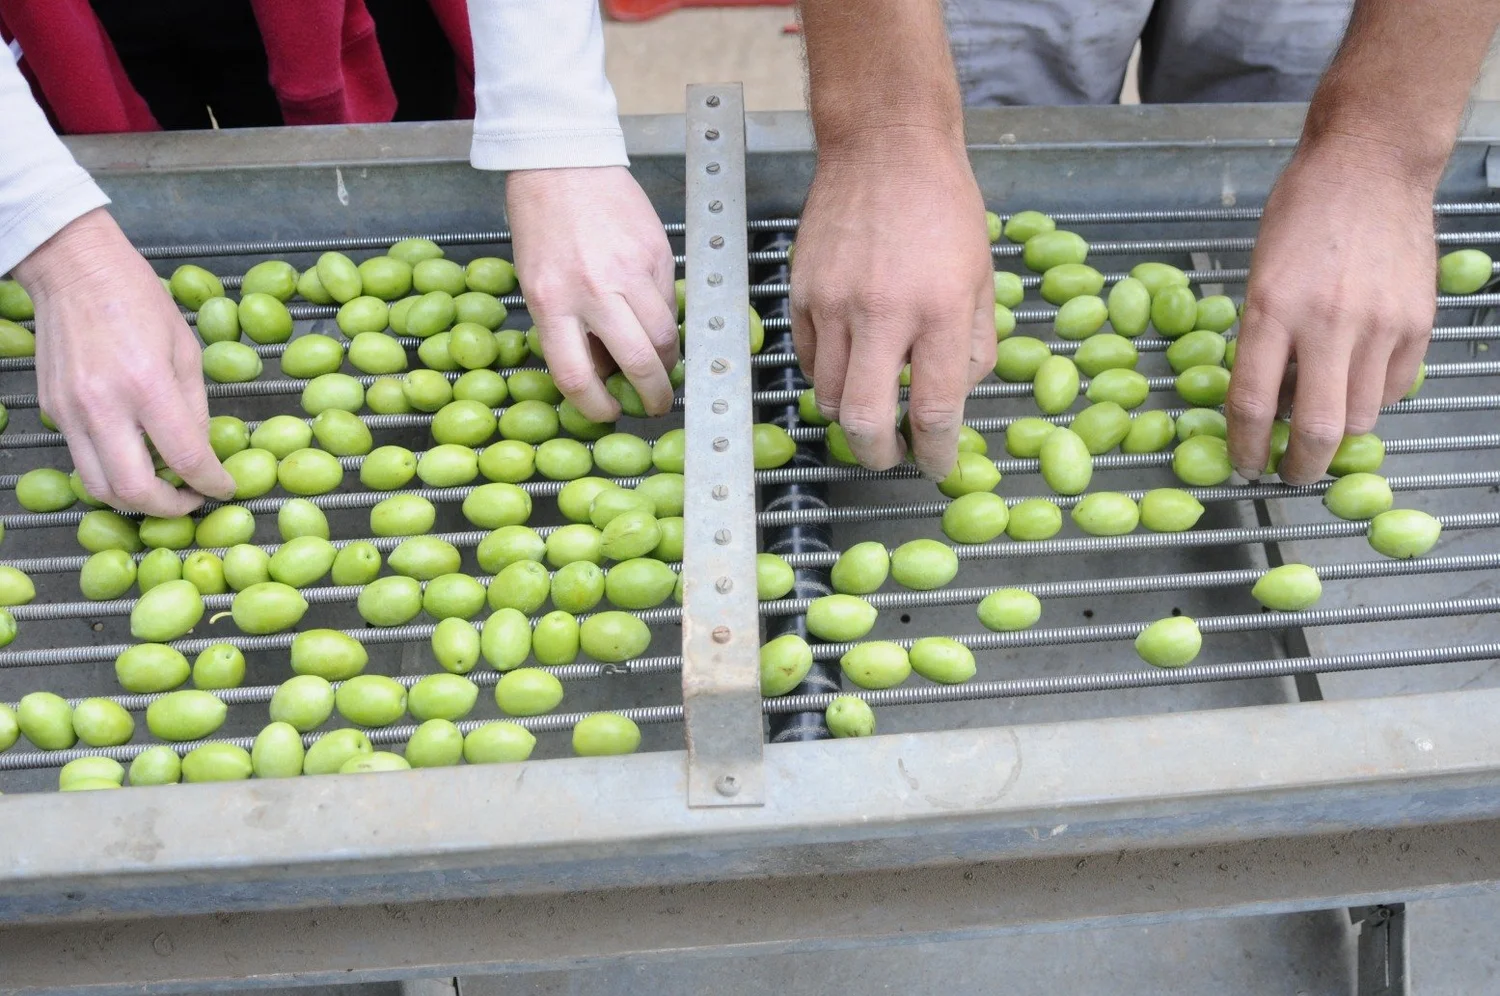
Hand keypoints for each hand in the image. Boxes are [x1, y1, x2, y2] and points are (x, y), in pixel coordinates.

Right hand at [14, 209, 234, 515]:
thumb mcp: (187, 350)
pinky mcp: (52, 410)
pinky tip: (133, 461)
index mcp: (147, 384)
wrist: (75, 269)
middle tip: (189, 500)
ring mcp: (71, 411)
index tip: (222, 488)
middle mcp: (103, 404)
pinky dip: (110, 474)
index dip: (210, 484)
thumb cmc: (139, 300)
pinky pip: (82, 460)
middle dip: (168, 509)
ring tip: (162, 488)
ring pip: (99, 487)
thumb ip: (194, 408)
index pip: (183, 458)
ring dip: (134, 501)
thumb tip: (200, 452)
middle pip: (132, 491)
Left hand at [506, 166, 677, 420]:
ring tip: (661, 365)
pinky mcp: (657, 252)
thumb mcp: (536, 284)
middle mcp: (594, 289)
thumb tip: (601, 371)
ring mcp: (631, 270)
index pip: (577, 375)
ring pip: (665, 335)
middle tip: (656, 404)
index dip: (596, 406)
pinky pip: (670, 300)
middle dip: (653, 394)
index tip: (607, 412)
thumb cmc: (542, 225)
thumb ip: (568, 330)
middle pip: (638, 361)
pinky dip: (666, 317)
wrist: (563, 163)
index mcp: (552, 301)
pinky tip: (654, 316)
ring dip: (667, 360)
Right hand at [790, 138, 994, 476]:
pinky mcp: (802, 294)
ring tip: (872, 406)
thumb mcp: (981, 277)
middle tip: (891, 453)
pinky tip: (851, 362)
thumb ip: (973, 345)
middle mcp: (882, 313)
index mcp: (938, 311)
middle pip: (865, 420)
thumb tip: (954, 398)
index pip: (934, 409)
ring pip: (830, 397)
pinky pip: (811, 360)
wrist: (884, 148)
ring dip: (852, 416)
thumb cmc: (944, 208)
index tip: (936, 464)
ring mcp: (834, 305)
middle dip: (878, 454)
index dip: (935, 453)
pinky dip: (831, 376)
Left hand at [1226, 138, 1434, 484]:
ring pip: (1362, 417)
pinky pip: (1394, 388)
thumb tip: (1267, 404)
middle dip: (1301, 466)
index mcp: (1271, 310)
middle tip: (1290, 472)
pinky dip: (1372, 399)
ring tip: (1320, 424)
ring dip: (1338, 434)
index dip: (1244, 449)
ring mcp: (1380, 324)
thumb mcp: (1258, 277)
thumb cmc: (1300, 217)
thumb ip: (1262, 341)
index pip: (1251, 404)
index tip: (1245, 466)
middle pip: (1318, 430)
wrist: (1369, 168)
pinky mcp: (1418, 322)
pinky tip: (1354, 383)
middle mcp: (1327, 323)